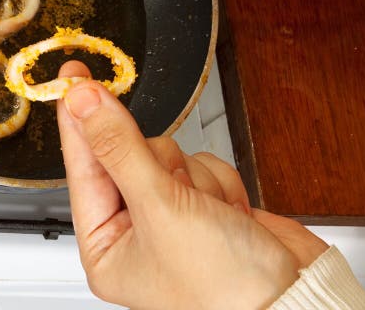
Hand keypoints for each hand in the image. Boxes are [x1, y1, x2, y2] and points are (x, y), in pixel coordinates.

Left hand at [56, 61, 327, 309]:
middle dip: (160, 166)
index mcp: (106, 245)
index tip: (72, 78)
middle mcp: (135, 231)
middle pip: (129, 153)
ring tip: (209, 212)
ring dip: (195, 176)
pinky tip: (229, 212)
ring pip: (169, 153)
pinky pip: (202, 161)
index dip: (79, 119)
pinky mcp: (206, 203)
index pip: (82, 166)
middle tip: (174, 186)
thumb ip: (119, 147)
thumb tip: (83, 101)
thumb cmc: (224, 286)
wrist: (292, 299)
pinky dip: (220, 181)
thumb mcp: (160, 209)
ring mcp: (172, 215)